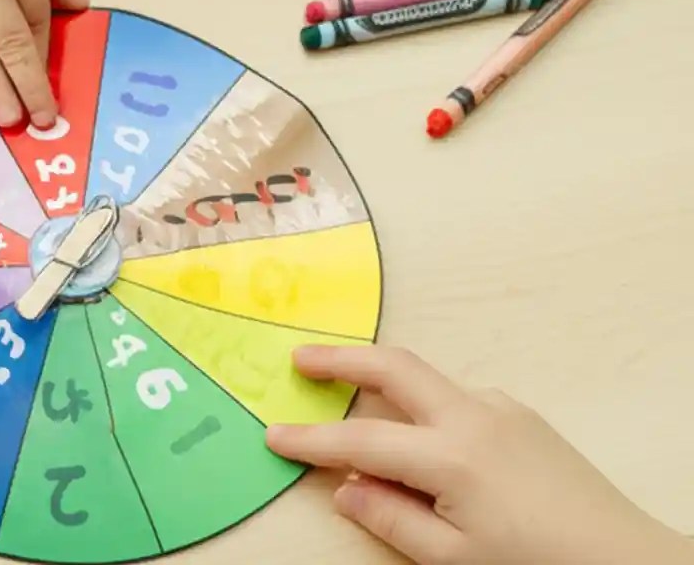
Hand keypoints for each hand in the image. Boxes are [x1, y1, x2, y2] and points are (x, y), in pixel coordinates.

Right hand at [266, 345, 693, 564]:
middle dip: (342, 359)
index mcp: (450, 456)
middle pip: (395, 368)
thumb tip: (346, 488)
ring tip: (352, 398)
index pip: (360, 441)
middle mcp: (474, 417)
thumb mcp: (454, 560)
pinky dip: (426, 406)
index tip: (275, 434)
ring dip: (386, 381)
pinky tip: (424, 438)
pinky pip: (460, 399)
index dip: (312, 439)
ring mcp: (502, 410)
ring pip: (429, 382)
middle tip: (300, 357)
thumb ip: (392, 519)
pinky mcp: (523, 418)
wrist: (625, 560)